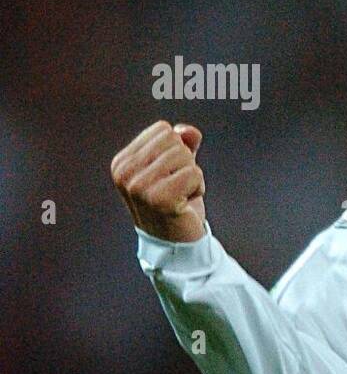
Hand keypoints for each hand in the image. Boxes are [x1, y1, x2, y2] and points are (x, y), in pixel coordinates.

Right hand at [111, 120, 206, 242]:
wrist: (176, 243)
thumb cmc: (176, 202)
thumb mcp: (177, 167)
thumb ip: (183, 144)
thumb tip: (187, 131)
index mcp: (122, 162)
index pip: (163, 130)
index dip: (177, 151)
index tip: (169, 175)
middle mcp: (124, 173)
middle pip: (175, 141)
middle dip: (186, 163)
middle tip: (176, 188)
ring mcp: (138, 186)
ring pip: (185, 156)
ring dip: (192, 177)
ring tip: (180, 196)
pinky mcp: (158, 198)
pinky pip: (194, 173)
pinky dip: (198, 188)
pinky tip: (185, 204)